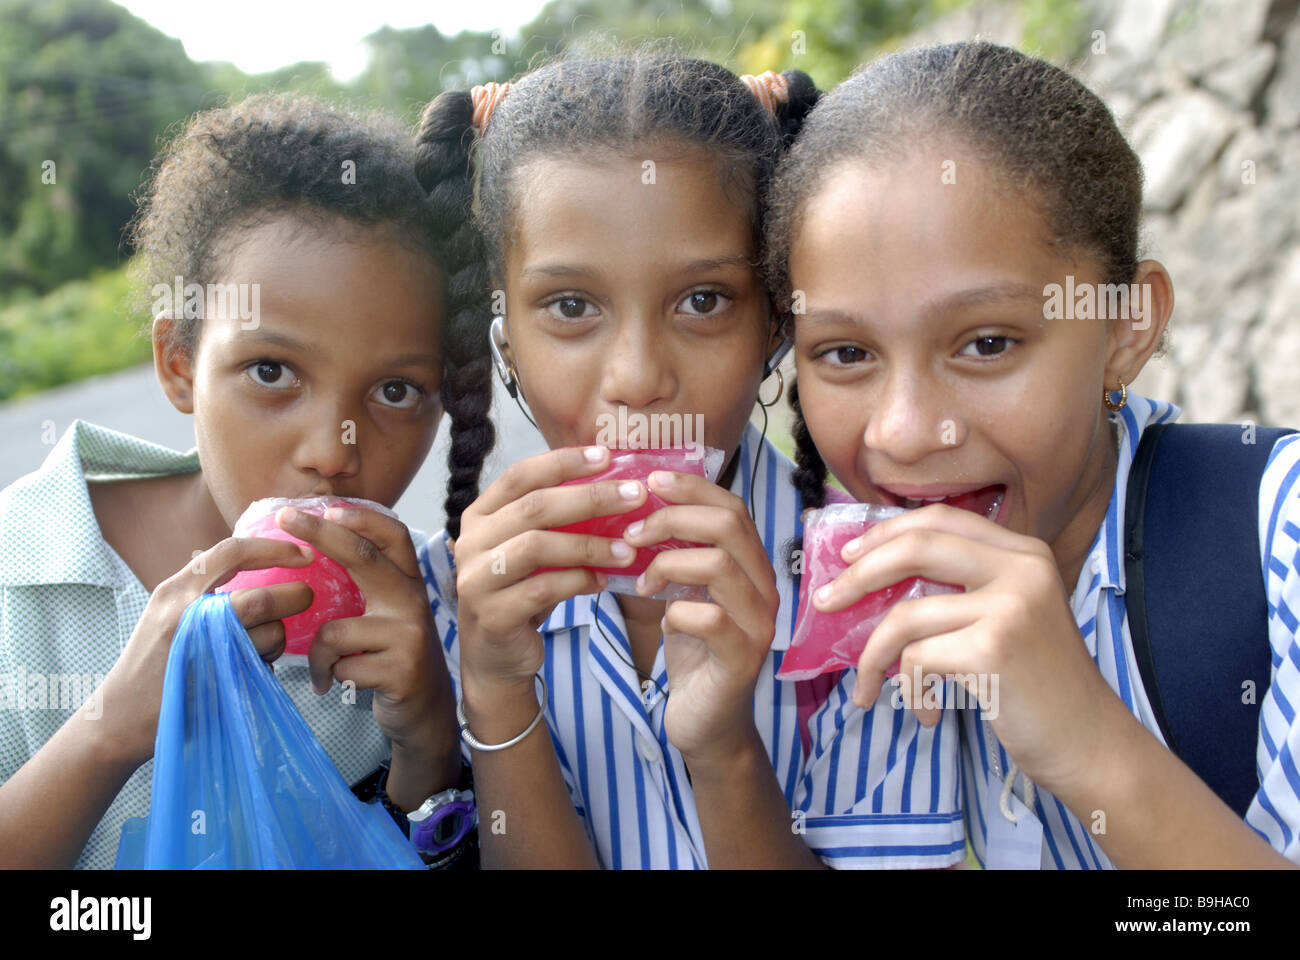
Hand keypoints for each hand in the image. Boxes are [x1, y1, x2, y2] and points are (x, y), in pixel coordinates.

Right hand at [99, 537, 314, 766]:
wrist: (120, 717)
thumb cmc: (152, 660)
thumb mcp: (167, 611)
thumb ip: (203, 588)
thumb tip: (257, 560)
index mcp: (174, 590)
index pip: (231, 552)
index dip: (273, 548)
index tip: (303, 552)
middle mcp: (185, 617)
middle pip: (260, 600)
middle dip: (294, 596)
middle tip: (307, 595)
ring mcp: (202, 654)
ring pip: (269, 635)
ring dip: (278, 638)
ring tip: (264, 643)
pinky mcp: (216, 686)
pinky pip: (264, 667)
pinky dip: (266, 665)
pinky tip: (247, 670)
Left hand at [273, 505, 446, 754]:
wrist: (425, 713)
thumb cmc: (392, 660)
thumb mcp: (386, 617)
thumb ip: (365, 588)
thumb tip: (310, 554)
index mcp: (408, 584)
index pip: (392, 535)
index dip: (361, 516)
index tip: (324, 504)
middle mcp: (413, 601)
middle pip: (363, 557)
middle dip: (320, 533)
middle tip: (285, 518)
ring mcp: (409, 635)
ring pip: (335, 631)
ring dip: (320, 654)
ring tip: (326, 669)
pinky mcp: (401, 669)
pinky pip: (340, 665)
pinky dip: (331, 676)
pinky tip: (340, 685)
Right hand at [453, 445, 647, 698]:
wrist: (496, 656)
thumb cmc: (522, 592)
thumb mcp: (535, 550)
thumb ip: (558, 521)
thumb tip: (617, 486)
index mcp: (481, 515)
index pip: (520, 475)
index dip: (563, 462)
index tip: (606, 456)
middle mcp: (471, 541)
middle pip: (535, 507)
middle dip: (591, 498)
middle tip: (635, 496)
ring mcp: (476, 578)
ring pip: (538, 546)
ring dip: (590, 544)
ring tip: (628, 549)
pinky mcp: (492, 614)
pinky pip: (543, 588)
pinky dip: (579, 581)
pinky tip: (604, 581)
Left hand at [624, 470, 778, 763]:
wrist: (707, 723)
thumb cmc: (693, 652)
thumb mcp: (684, 592)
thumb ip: (677, 554)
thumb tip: (640, 509)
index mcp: (751, 565)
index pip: (732, 507)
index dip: (692, 488)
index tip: (650, 481)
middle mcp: (764, 587)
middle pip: (728, 525)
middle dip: (673, 518)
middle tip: (632, 533)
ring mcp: (758, 623)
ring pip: (719, 564)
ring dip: (667, 563)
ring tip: (642, 581)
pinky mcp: (742, 657)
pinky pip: (709, 618)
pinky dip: (676, 611)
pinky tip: (663, 620)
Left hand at [813, 503, 1116, 793]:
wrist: (1091, 747)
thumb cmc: (1040, 688)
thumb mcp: (1009, 619)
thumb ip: (961, 590)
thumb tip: (874, 579)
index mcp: (1023, 553)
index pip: (940, 519)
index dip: (885, 533)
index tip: (848, 556)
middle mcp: (1021, 568)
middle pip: (916, 547)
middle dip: (858, 576)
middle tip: (824, 603)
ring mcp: (1010, 607)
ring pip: (906, 615)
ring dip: (873, 657)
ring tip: (869, 687)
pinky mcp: (994, 650)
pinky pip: (918, 660)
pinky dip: (910, 692)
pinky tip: (927, 713)